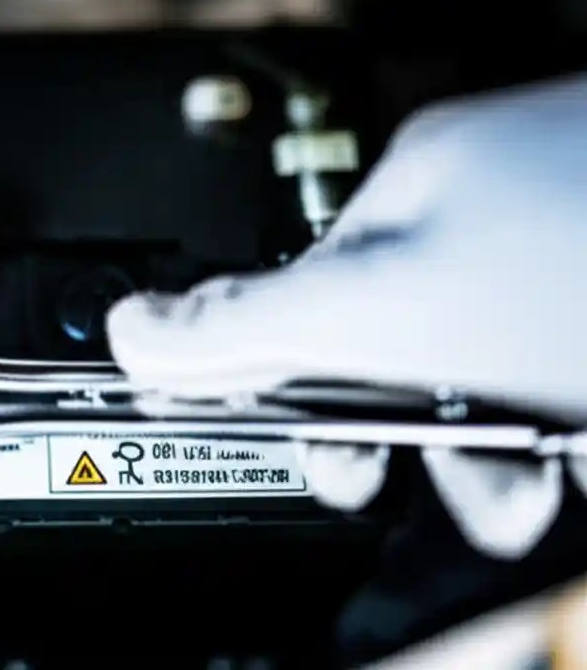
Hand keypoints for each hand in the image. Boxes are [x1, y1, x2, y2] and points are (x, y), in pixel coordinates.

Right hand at [106, 72, 586, 558]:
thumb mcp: (396, 308)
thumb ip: (250, 324)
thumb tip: (135, 329)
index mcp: (413, 195)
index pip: (295, 296)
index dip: (274, 382)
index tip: (275, 442)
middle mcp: (493, 221)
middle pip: (394, 352)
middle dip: (394, 437)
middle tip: (401, 473)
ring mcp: (564, 267)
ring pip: (488, 387)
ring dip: (491, 462)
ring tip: (525, 481)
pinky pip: (556, 395)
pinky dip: (558, 447)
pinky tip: (572, 457)